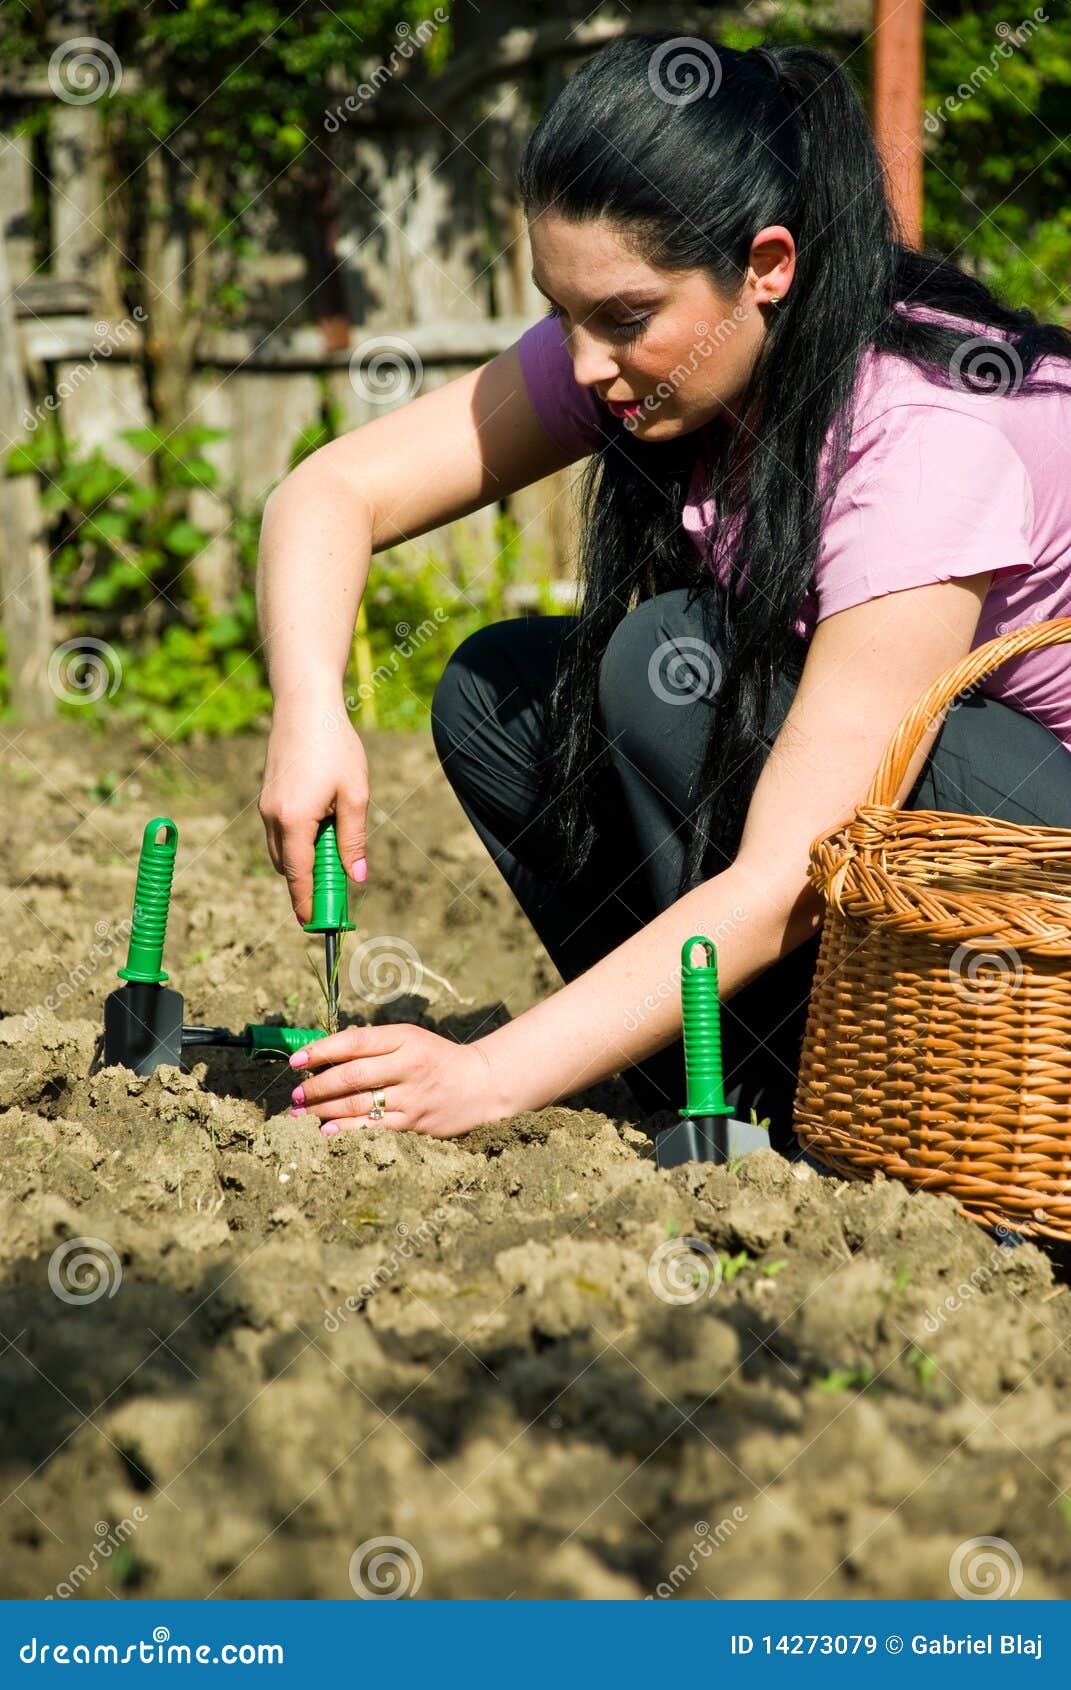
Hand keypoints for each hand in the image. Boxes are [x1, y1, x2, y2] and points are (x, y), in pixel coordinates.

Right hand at [259, 699, 369, 923]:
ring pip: (280, 850)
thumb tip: (357, 877)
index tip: (314, 926)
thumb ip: (354, 840)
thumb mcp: (355, 795)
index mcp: (294, 821)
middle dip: (307, 886)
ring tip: (333, 859)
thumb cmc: (336, 746)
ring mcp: (265, 806)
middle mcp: (273, 817)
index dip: (306, 904)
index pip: (299, 876)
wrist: (305, 704)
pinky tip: (322, 830)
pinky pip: (279, 832)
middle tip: (333, 897)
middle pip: (287, 867)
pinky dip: (296, 843)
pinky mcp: (267, 796)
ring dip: (302, 863)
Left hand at [287, 1022, 510, 1138]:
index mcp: (405, 1039)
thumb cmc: (436, 1058)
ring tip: (301, 1112)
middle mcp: (408, 1066)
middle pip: (353, 1076)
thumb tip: (329, 1051)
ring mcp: (412, 1097)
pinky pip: (373, 1128)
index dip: (322, 1050)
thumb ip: (374, 1044)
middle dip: (317, 1086)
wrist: (481, 1085)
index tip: (296, 1060)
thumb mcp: (410, 1039)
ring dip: (324, 1109)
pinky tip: (326, 1131)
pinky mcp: (415, 1124)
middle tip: (295, 1094)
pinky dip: (346, 1130)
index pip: (356, 1042)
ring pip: (359, 1105)